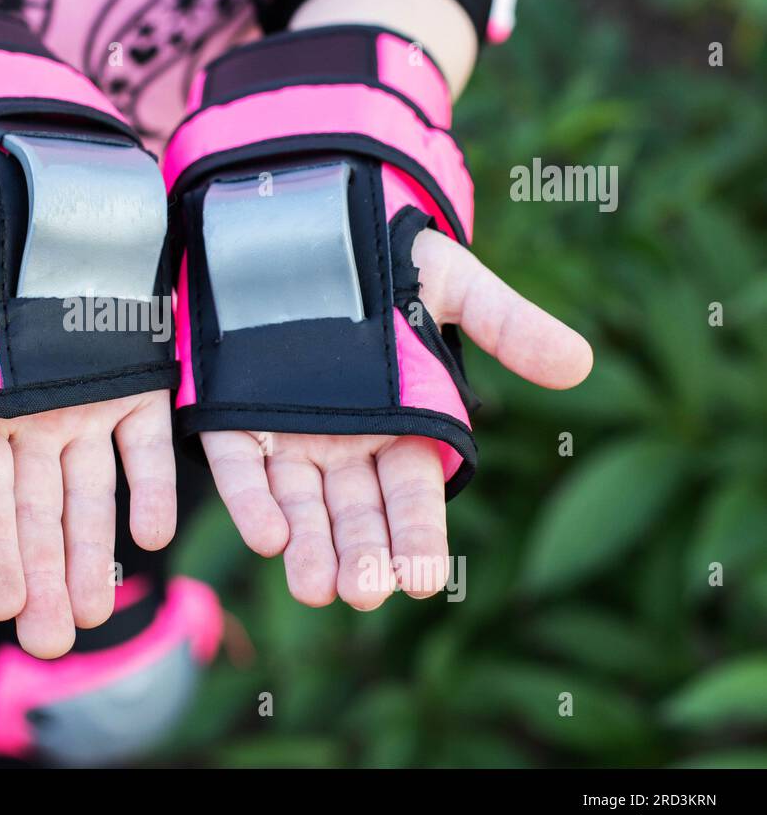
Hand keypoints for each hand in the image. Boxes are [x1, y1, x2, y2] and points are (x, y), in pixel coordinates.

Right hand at [0, 200, 176, 657]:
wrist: (24, 196)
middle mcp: (29, 423)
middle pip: (36, 515)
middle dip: (42, 577)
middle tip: (48, 643)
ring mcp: (83, 407)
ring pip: (88, 496)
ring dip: (91, 554)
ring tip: (91, 616)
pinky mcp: (133, 383)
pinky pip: (144, 445)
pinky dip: (148, 486)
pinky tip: (151, 534)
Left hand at [200, 229, 593, 609]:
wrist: (309, 220)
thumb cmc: (389, 256)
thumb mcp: (452, 283)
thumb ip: (507, 323)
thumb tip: (580, 362)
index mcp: (402, 426)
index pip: (414, 495)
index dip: (417, 535)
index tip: (422, 579)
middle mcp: (346, 444)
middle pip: (357, 512)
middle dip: (362, 554)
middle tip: (365, 594)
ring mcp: (290, 435)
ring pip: (301, 503)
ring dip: (307, 546)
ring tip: (316, 588)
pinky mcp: (235, 417)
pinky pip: (242, 463)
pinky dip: (251, 499)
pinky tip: (266, 536)